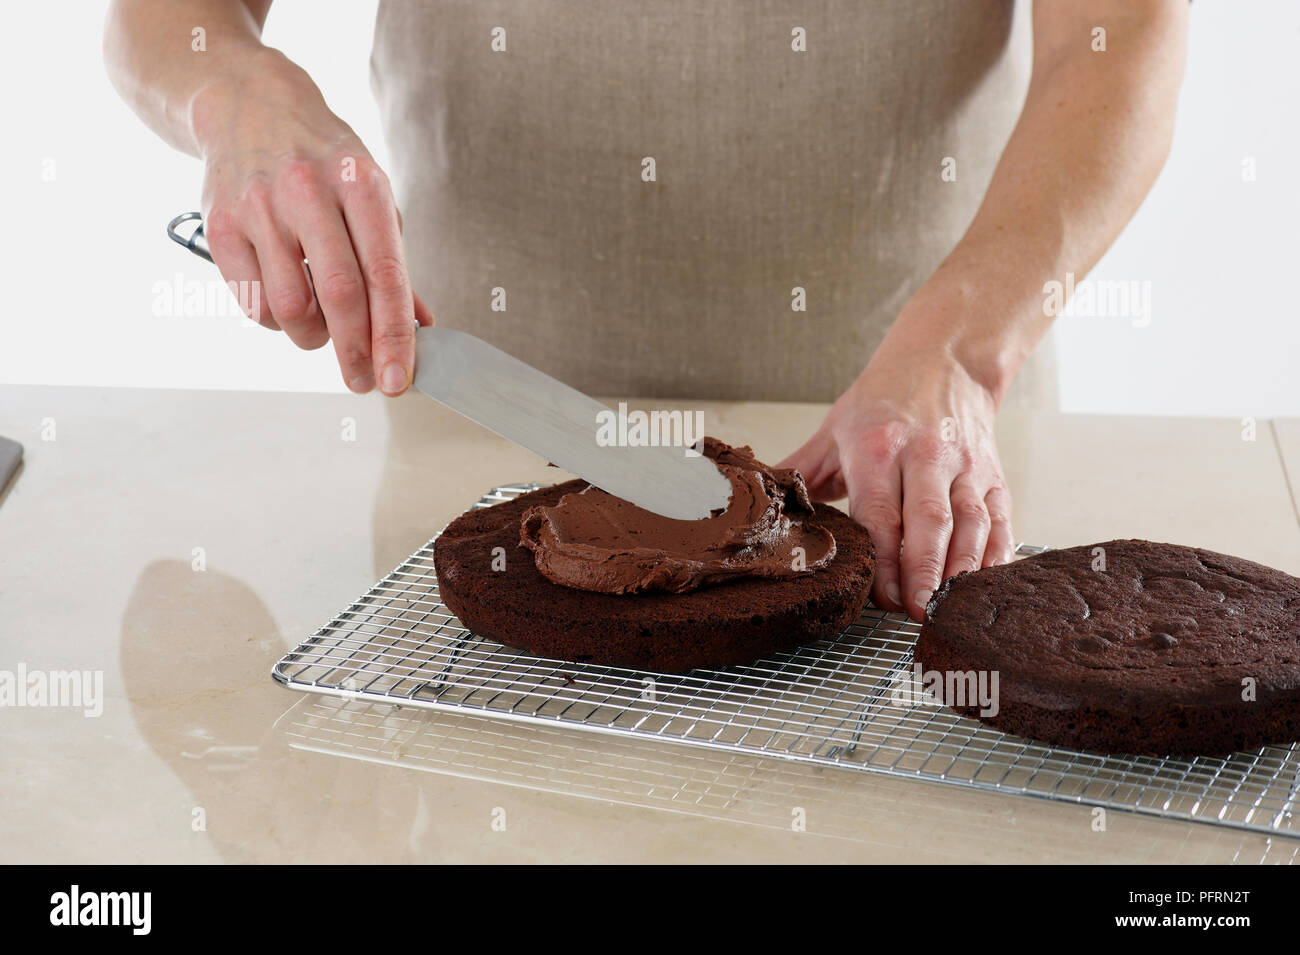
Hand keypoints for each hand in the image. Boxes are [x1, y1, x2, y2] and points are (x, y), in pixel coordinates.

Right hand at [192, 49, 433, 393]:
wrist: (248, 105)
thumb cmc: (324, 161)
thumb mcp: (372, 198)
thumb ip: (394, 265)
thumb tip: (420, 330)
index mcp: (361, 185)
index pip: (385, 275)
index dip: (395, 335)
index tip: (399, 379)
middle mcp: (309, 192)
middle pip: (339, 296)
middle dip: (356, 352)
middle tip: (364, 381)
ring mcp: (260, 207)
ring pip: (291, 309)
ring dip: (312, 338)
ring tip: (321, 329)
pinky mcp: (220, 225)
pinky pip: (253, 303)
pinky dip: (276, 321)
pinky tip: (287, 302)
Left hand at [780, 349, 1014, 621]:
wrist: (944, 363)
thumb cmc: (882, 405)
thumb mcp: (832, 433)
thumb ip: (796, 473)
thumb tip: (751, 506)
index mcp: (878, 448)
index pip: (881, 513)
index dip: (883, 559)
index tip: (880, 597)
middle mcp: (926, 455)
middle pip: (928, 521)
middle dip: (922, 571)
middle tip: (915, 611)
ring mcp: (965, 467)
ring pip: (970, 523)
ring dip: (960, 569)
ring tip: (947, 606)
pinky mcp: (993, 477)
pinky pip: (1001, 521)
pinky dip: (996, 556)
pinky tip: (981, 586)